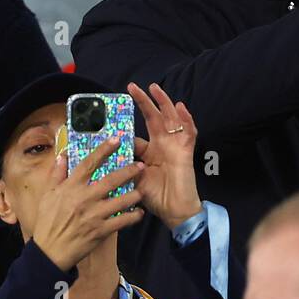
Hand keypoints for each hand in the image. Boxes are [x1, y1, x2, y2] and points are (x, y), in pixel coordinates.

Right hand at [30, 136, 144, 271]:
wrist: (49, 251)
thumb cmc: (47, 223)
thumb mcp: (47, 196)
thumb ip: (56, 175)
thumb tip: (62, 156)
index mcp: (71, 187)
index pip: (89, 163)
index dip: (104, 150)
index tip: (116, 140)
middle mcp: (84, 198)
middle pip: (111, 180)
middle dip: (128, 171)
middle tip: (140, 166)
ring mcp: (94, 215)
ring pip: (120, 200)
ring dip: (134, 194)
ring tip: (141, 191)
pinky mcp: (100, 231)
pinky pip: (121, 221)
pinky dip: (133, 216)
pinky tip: (138, 213)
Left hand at [127, 83, 202, 231]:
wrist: (174, 211)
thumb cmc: (156, 198)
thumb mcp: (135, 181)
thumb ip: (126, 168)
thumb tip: (109, 160)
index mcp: (149, 152)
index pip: (137, 134)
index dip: (126, 127)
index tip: (113, 116)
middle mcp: (162, 145)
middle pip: (153, 118)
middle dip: (144, 102)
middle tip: (132, 87)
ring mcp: (175, 146)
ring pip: (171, 118)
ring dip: (164, 102)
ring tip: (155, 88)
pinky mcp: (186, 151)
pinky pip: (189, 132)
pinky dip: (186, 119)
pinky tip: (181, 107)